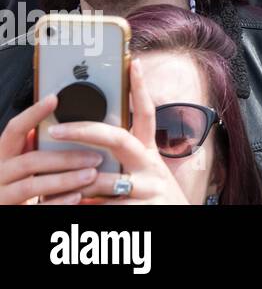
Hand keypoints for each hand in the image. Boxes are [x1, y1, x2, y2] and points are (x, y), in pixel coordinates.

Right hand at [0, 95, 103, 204]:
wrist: (7, 207)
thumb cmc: (18, 181)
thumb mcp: (20, 160)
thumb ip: (34, 145)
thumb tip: (59, 119)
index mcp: (3, 155)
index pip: (14, 130)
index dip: (33, 114)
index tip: (54, 99)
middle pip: (30, 161)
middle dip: (65, 158)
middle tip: (96, 156)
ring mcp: (2, 195)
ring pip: (32, 186)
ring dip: (65, 179)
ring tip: (92, 174)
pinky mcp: (11, 212)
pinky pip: (35, 208)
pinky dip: (57, 202)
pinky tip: (77, 196)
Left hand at [54, 62, 191, 203]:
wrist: (180, 224)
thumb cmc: (153, 200)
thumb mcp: (146, 174)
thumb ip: (125, 161)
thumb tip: (90, 148)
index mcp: (149, 153)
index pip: (147, 113)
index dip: (141, 88)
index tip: (133, 63)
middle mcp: (150, 166)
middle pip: (117, 139)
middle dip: (85, 132)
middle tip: (58, 129)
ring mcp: (147, 188)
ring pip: (102, 180)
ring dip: (76, 185)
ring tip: (54, 190)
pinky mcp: (141, 210)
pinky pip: (102, 208)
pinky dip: (84, 210)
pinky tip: (74, 209)